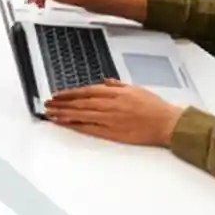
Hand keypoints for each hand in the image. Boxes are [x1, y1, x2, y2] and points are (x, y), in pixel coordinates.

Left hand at [45, 79, 183, 147]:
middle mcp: (109, 105)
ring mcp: (110, 119)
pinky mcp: (113, 132)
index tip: (57, 94)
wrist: (167, 123)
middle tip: (47, 104)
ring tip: (50, 114)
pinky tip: (66, 124)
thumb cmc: (154, 106)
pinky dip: (76, 126)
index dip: (69, 93)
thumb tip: (103, 81)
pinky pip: (90, 129)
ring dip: (64, 114)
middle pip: (80, 103)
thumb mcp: (135, 88)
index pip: (85, 91)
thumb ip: (117, 85)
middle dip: (61, 103)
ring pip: (82, 115)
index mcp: (114, 92)